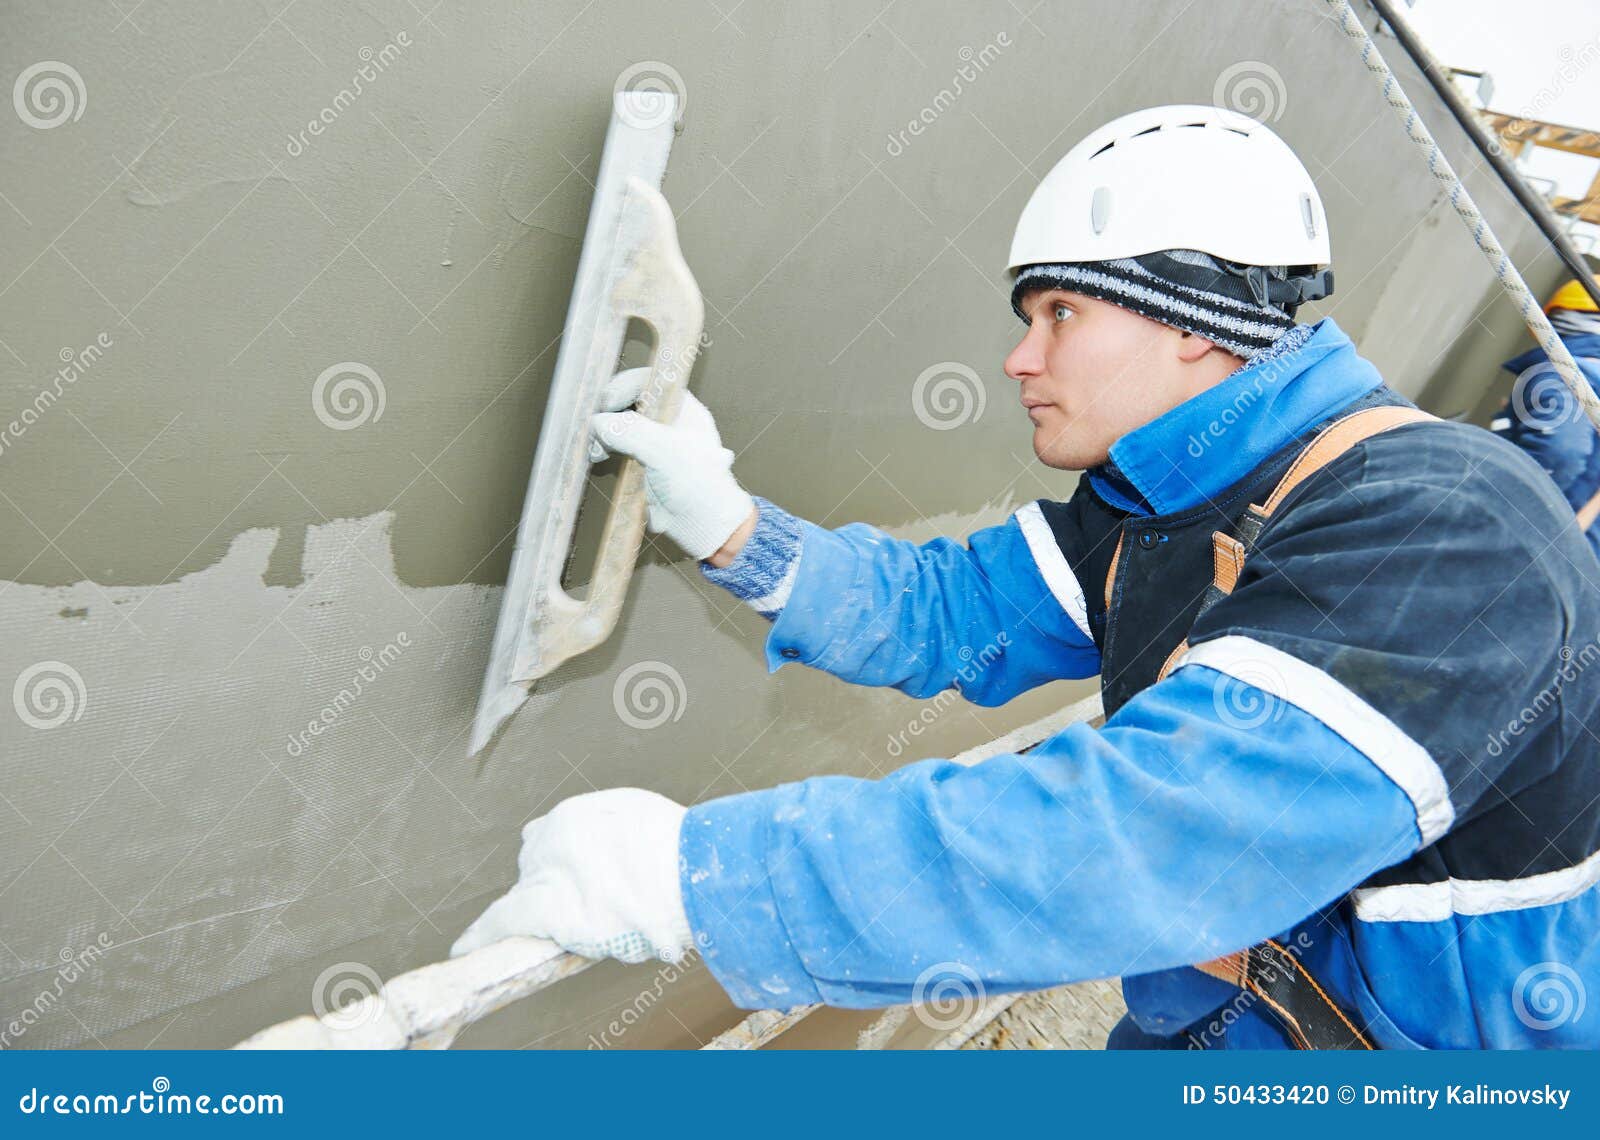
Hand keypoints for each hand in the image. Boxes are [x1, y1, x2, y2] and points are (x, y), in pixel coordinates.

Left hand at [450, 788, 693, 963]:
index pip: (547, 838)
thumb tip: (616, 855)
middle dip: (550, 884)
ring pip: (521, 896)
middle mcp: (552, 839)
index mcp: (576, 816)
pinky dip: (483, 933)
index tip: (566, 875)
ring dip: (527, 913)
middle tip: (576, 906)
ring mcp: (547, 872)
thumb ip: (616, 834)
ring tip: (522, 930)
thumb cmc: (682, 852)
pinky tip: (466, 945)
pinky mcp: (546, 908)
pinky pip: (504, 920)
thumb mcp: (645, 823)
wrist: (691, 874)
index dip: (558, 861)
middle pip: (533, 865)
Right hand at [589, 367, 755, 560]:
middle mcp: (670, 420)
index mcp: (683, 408)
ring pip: (622, 424)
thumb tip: (599, 423)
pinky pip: (620, 446)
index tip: (607, 403)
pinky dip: (606, 447)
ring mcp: (656, 442)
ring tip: (597, 449)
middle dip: (610, 411)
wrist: (705, 525)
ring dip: (605, 432)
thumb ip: (630, 431)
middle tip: (597, 428)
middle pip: (631, 401)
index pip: (650, 380)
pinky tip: (599, 457)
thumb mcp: (664, 451)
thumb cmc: (698, 483)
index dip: (625, 386)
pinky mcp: (645, 463)